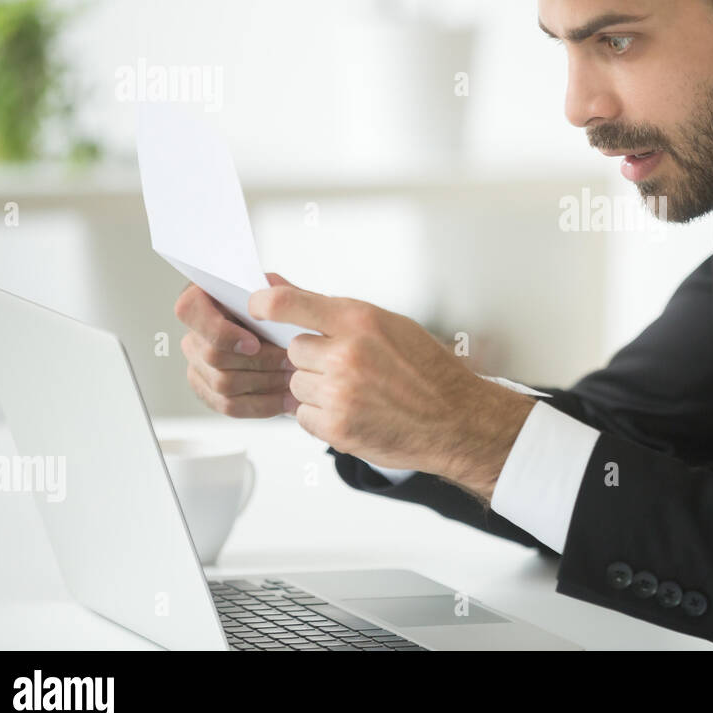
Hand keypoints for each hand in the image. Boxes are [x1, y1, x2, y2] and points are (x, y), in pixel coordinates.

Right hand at [175, 272, 295, 417]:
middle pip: (212, 356)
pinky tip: (288, 400)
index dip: (220, 332)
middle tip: (291, 361)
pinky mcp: (209, 391)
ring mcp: (198, 366)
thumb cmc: (279, 309)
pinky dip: (262, 405)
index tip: (253, 344)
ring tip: (296, 378)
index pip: (189, 311)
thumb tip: (269, 301)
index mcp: (201, 300)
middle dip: (258, 361)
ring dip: (265, 383)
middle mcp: (193, 335)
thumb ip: (273, 291)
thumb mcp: (280, 290)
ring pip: (223, 384)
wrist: (286, 334)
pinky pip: (230, 406)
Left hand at [248, 284, 535, 503]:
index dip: (264, 303)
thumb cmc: (428, 371)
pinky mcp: (337, 427)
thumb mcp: (389, 326)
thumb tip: (279, 286)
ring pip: (297, 386)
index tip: (256, 306)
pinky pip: (303, 417)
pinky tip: (353, 413)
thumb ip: (332, 311)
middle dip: (314, 360)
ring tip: (356, 393)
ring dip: (317, 391)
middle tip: (347, 368)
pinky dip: (322, 418)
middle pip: (295, 350)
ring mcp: (340, 392)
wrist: (456, 419)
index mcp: (361, 320)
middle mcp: (347, 354)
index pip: (290, 303)